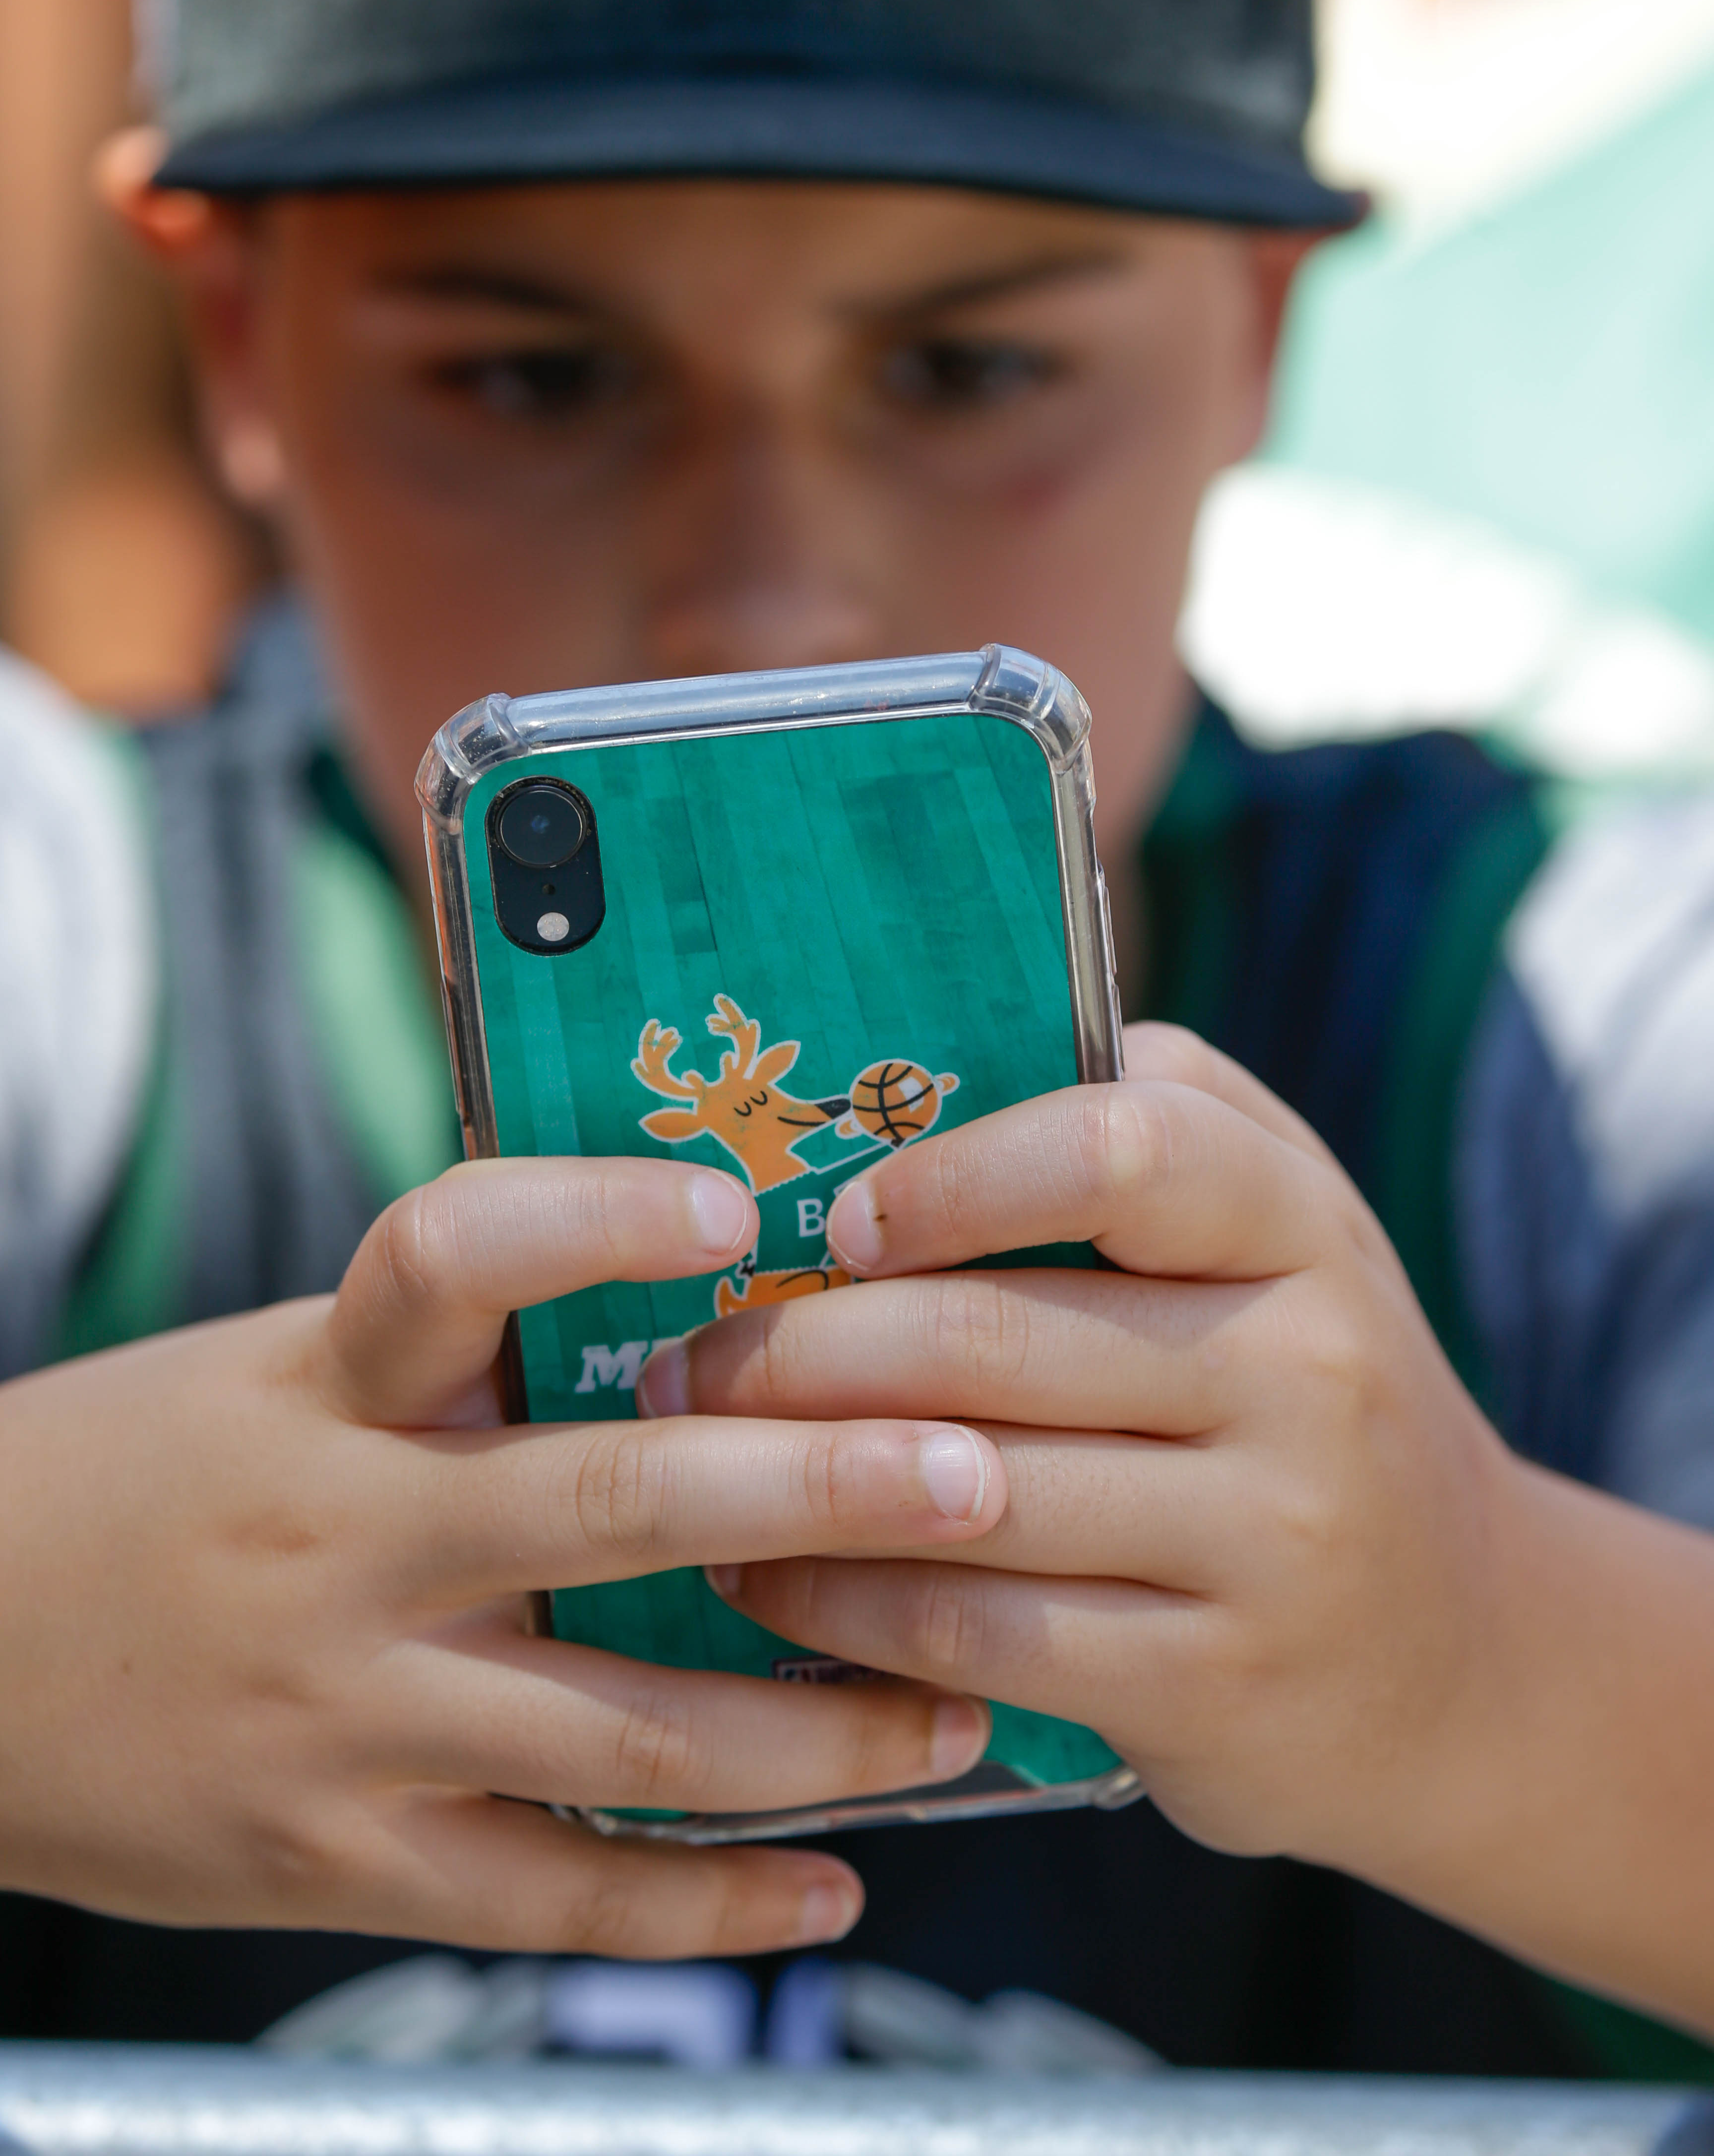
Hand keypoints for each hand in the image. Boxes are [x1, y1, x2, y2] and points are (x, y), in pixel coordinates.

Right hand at [0, 1157, 1001, 1951]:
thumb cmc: (148, 1482)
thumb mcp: (274, 1372)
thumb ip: (446, 1352)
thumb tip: (682, 1298)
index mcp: (327, 1385)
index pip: (456, 1254)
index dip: (600, 1221)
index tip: (739, 1212)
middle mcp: (349, 1536)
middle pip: (610, 1501)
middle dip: (815, 1494)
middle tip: (976, 1474)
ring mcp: (347, 1710)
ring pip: (624, 1727)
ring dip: (815, 1731)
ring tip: (960, 1711)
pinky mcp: (339, 1860)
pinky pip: (555, 1890)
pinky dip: (704, 1906)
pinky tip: (826, 1891)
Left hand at [638, 1024, 1525, 1877]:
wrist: (1471, 1654)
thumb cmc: (1305, 1396)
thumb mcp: (1276, 1235)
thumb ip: (1144, 1123)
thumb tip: (924, 1065)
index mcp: (1301, 1224)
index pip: (1125, 1147)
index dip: (954, 1175)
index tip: (836, 1219)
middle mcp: (1307, 1370)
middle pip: (997, 1337)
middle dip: (799, 1347)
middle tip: (680, 1353)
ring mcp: (1275, 1538)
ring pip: (969, 1492)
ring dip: (791, 1479)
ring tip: (687, 1457)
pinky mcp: (1219, 1687)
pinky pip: (985, 1633)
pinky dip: (846, 1606)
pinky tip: (765, 1583)